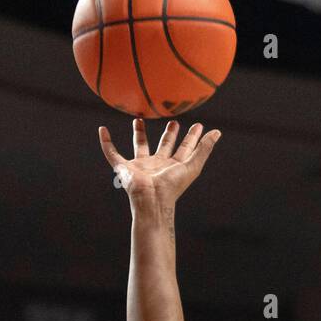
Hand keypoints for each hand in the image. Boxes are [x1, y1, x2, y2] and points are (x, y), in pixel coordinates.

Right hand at [99, 118, 220, 209]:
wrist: (151, 201)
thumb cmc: (172, 186)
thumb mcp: (192, 165)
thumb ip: (204, 148)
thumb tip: (218, 132)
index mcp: (174, 166)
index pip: (185, 149)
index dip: (192, 138)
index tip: (198, 125)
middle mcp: (158, 166)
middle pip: (165, 147)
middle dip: (169, 135)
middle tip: (174, 121)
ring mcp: (141, 167)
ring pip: (140, 146)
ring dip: (139, 134)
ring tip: (139, 118)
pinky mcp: (124, 168)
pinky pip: (112, 154)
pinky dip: (105, 143)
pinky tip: (102, 130)